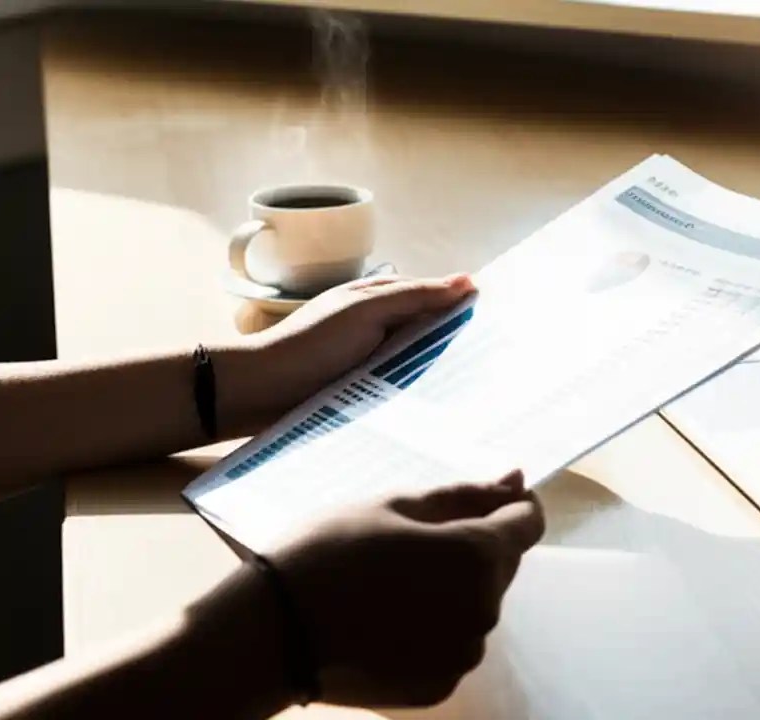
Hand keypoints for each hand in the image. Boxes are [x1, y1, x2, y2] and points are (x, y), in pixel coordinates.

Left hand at [223, 274, 475, 430]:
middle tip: (498, 368)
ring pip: (419, 364)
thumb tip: (469, 281)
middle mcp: (379, 328)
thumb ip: (416, 296)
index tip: (501, 329)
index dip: (465, 311)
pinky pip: (401, 390)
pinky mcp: (365, 393)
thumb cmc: (309, 345)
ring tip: (479, 395)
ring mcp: (372, 361)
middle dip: (459, 346)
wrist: (258, 392)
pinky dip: (419, 396)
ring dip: (441, 376)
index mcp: (380, 299)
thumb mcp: (366, 311)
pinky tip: (440, 411)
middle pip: (431, 333)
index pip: (436, 299)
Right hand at [268, 471, 543, 707]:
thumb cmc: (328, 553)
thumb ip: (464, 495)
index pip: (527, 523)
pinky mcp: (440, 687)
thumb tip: (517, 479)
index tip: (480, 501)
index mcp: (478, 556)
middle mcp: (485, 610)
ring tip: (391, 584)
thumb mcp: (394, 506)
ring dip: (452, 591)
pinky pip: (452, 645)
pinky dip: (433, 629)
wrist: (270, 635)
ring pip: (476, 607)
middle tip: (412, 542)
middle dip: (471, 548)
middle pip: (500, 565)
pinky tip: (387, 621)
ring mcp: (463, 654)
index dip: (510, 505)